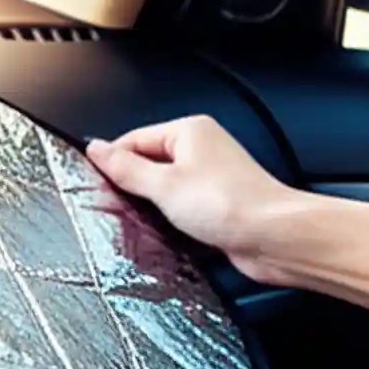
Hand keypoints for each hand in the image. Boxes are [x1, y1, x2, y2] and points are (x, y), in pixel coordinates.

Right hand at [86, 115, 300, 284]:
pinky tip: (166, 232)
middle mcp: (202, 150)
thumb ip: (126, 168)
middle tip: (117, 206)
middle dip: (132, 186)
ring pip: (164, 189)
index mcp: (189, 131)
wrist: (275, 237)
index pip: (134, 139)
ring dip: (152, 206)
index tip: (93, 182)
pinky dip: (170, 220)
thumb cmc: (231, 204)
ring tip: (146, 221)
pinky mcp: (216, 205)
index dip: (112, 161)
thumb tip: (98, 149)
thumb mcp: (163, 185)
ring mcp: (210, 178)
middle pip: (148, 163)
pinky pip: (180, 208)